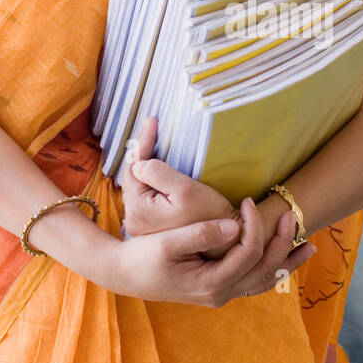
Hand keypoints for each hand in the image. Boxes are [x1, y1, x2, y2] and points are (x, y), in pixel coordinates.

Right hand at [95, 195, 316, 306]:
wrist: (123, 274)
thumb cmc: (141, 256)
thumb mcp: (167, 243)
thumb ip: (200, 234)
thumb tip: (233, 225)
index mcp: (212, 283)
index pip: (248, 252)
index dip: (254, 225)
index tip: (247, 200)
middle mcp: (221, 293)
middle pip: (264, 269)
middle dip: (280, 241)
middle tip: (290, 214)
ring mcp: (220, 293)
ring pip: (264, 280)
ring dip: (286, 261)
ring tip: (308, 245)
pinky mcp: (216, 287)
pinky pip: (253, 282)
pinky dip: (272, 270)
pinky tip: (283, 260)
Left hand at [118, 116, 237, 255]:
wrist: (229, 241)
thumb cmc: (211, 215)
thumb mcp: (185, 190)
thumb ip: (158, 173)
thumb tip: (139, 162)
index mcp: (139, 210)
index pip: (134, 168)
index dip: (143, 143)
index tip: (151, 121)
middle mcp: (134, 221)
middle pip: (134, 178)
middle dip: (142, 153)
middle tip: (150, 129)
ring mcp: (142, 226)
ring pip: (141, 187)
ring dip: (146, 166)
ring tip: (152, 145)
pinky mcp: (154, 228)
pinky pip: (148, 197)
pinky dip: (152, 181)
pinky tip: (158, 170)